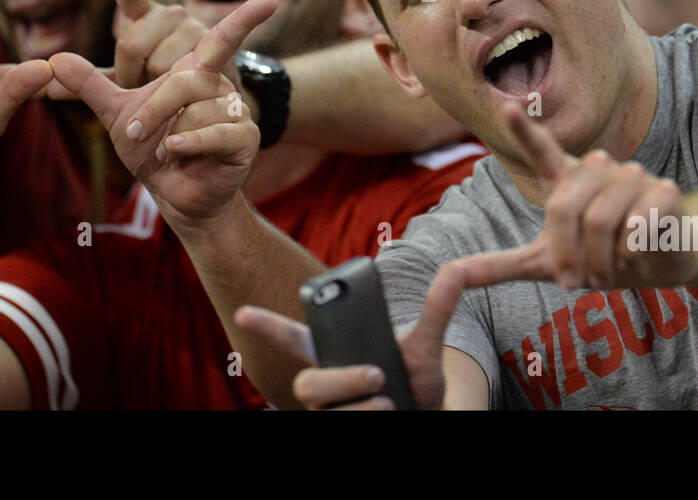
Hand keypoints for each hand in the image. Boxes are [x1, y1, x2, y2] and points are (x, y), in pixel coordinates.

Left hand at [45, 0, 243, 99]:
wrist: (212, 104)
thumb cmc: (163, 87)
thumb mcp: (127, 82)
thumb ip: (93, 83)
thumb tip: (49, 88)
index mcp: (147, 17)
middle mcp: (173, 15)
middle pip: (129, 44)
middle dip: (129, 75)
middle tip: (143, 87)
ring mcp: (197, 29)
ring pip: (157, 64)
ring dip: (155, 89)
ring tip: (169, 95)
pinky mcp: (219, 52)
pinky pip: (186, 70)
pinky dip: (177, 90)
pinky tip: (181, 98)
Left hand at [48, 0, 275, 228]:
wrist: (174, 196)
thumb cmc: (152, 149)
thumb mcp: (116, 115)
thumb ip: (90, 85)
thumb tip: (54, 59)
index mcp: (198, 72)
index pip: (224, 36)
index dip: (245, 15)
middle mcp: (222, 86)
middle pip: (184, 79)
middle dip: (152, 109)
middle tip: (133, 134)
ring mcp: (238, 113)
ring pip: (197, 110)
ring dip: (169, 135)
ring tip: (166, 151)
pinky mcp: (246, 140)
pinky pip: (216, 133)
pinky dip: (189, 144)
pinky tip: (175, 152)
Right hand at [234, 259, 481, 409]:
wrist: (425, 413)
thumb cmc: (413, 381)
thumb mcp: (425, 347)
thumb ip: (436, 310)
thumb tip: (455, 269)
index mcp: (333, 354)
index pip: (292, 338)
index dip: (267, 326)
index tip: (242, 311)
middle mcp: (324, 385)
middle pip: (306, 382)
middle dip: (339, 378)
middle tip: (376, 374)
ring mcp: (330, 412)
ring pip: (322, 410)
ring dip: (358, 406)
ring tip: (389, 401)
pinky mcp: (339, 429)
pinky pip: (337, 427)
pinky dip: (364, 421)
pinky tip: (386, 414)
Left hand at [468, 102, 693, 289]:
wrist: (661, 266)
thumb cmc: (600, 258)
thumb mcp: (546, 265)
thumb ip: (501, 265)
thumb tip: (451, 273)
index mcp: (566, 180)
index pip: (540, 150)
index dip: (523, 129)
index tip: (505, 107)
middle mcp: (597, 169)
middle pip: (563, 206)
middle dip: (568, 254)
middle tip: (579, 281)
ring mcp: (632, 175)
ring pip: (601, 221)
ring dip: (602, 260)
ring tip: (611, 269)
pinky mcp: (664, 190)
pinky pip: (637, 226)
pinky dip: (632, 253)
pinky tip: (640, 254)